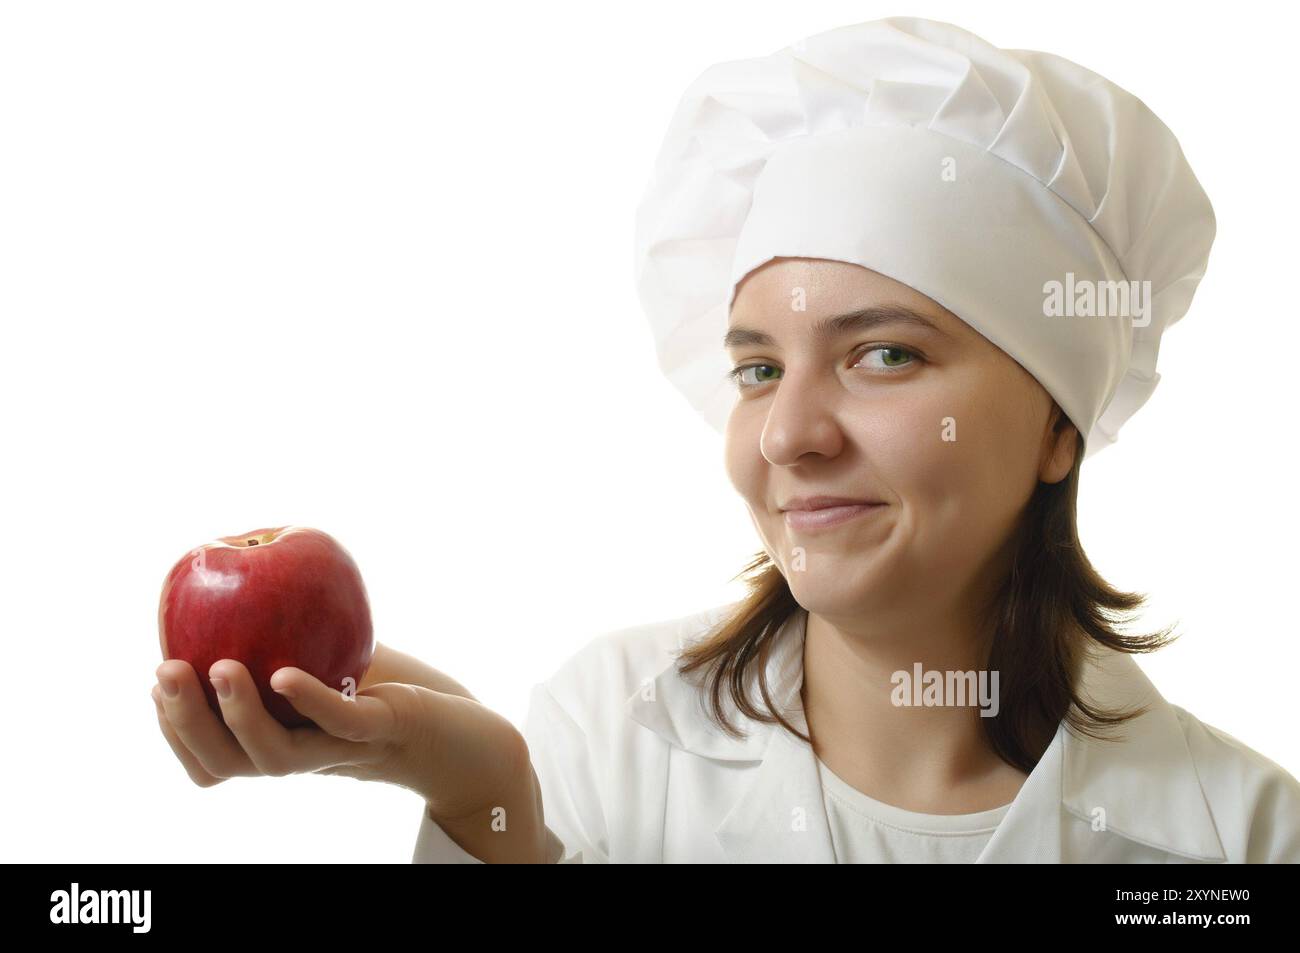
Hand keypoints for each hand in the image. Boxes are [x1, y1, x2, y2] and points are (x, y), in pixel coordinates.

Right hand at [151, 654, 421, 788]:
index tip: (157, 681)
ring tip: (221, 668)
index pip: (205, 759)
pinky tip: (285, 675)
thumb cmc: (352, 683)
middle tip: (168, 670)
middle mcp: (291, 758)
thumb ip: (256, 639)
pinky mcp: (373, 730)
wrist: (427, 717)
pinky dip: (310, 701)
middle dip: (187, 720)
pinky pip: (338, 721)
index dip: (174, 728)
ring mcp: (332, 749)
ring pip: (275, 755)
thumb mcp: (298, 661)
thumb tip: (207, 584)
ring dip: (241, 715)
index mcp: (263, 747)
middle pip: (225, 761)